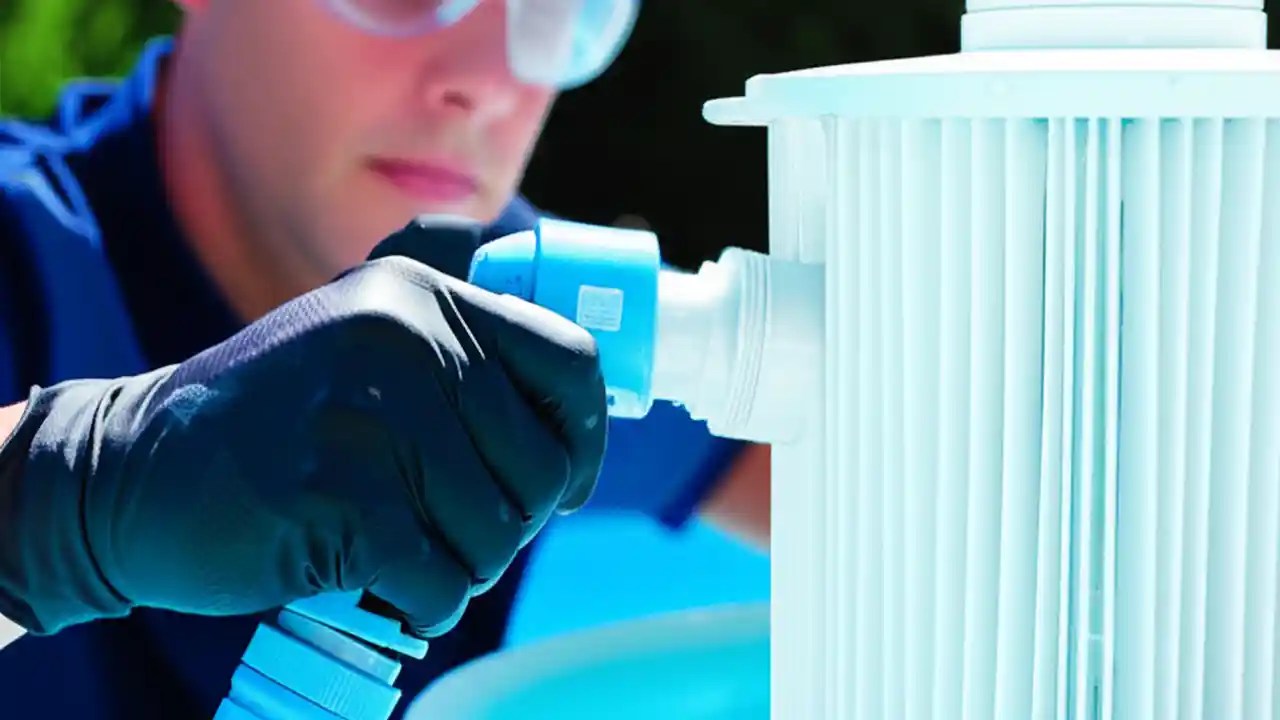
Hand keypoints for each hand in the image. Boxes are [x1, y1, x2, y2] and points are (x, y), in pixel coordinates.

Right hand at [0, 221, 606, 638]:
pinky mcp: (340, 499)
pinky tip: (382, 584)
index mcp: (422, 295)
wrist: (130, 471)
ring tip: (405, 550)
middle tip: (450, 529)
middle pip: (541, 466)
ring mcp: (372, 417)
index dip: (585, 439)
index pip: (571, 365)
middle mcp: (405, 339)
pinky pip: (444, 580)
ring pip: (497, 533)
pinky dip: (425, 602)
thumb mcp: (362, 339)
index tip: (564, 484)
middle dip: (511, 520)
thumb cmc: (275, 422)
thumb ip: (458, 345)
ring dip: (463, 565)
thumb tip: (577, 367)